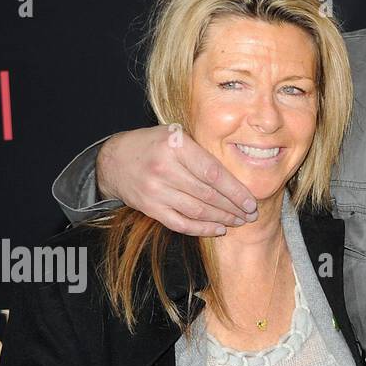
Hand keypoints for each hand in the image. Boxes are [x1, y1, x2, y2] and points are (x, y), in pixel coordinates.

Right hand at [97, 126, 258, 235]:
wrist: (114, 160)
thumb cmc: (153, 145)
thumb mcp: (175, 135)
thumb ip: (201, 150)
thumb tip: (237, 173)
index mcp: (175, 146)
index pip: (213, 173)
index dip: (235, 190)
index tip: (251, 201)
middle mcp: (164, 169)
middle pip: (208, 194)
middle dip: (233, 207)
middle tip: (250, 214)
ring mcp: (155, 191)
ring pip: (197, 211)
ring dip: (222, 219)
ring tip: (239, 221)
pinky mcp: (150, 208)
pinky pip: (181, 223)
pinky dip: (202, 229)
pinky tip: (219, 229)